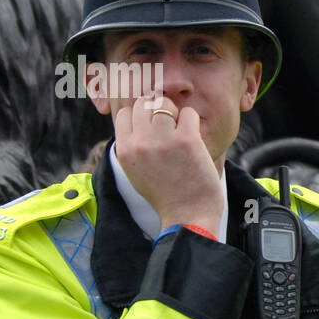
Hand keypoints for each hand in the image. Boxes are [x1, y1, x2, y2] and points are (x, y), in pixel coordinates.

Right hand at [114, 96, 222, 231]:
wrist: (187, 214)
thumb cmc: (165, 194)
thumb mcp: (136, 171)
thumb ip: (133, 146)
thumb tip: (138, 120)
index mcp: (124, 151)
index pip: (125, 114)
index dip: (140, 116)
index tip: (153, 126)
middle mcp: (140, 143)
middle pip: (143, 104)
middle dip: (157, 110)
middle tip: (169, 127)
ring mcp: (163, 140)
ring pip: (164, 104)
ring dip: (175, 113)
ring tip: (181, 131)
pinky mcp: (187, 140)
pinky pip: (188, 113)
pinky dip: (192, 120)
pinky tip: (193, 136)